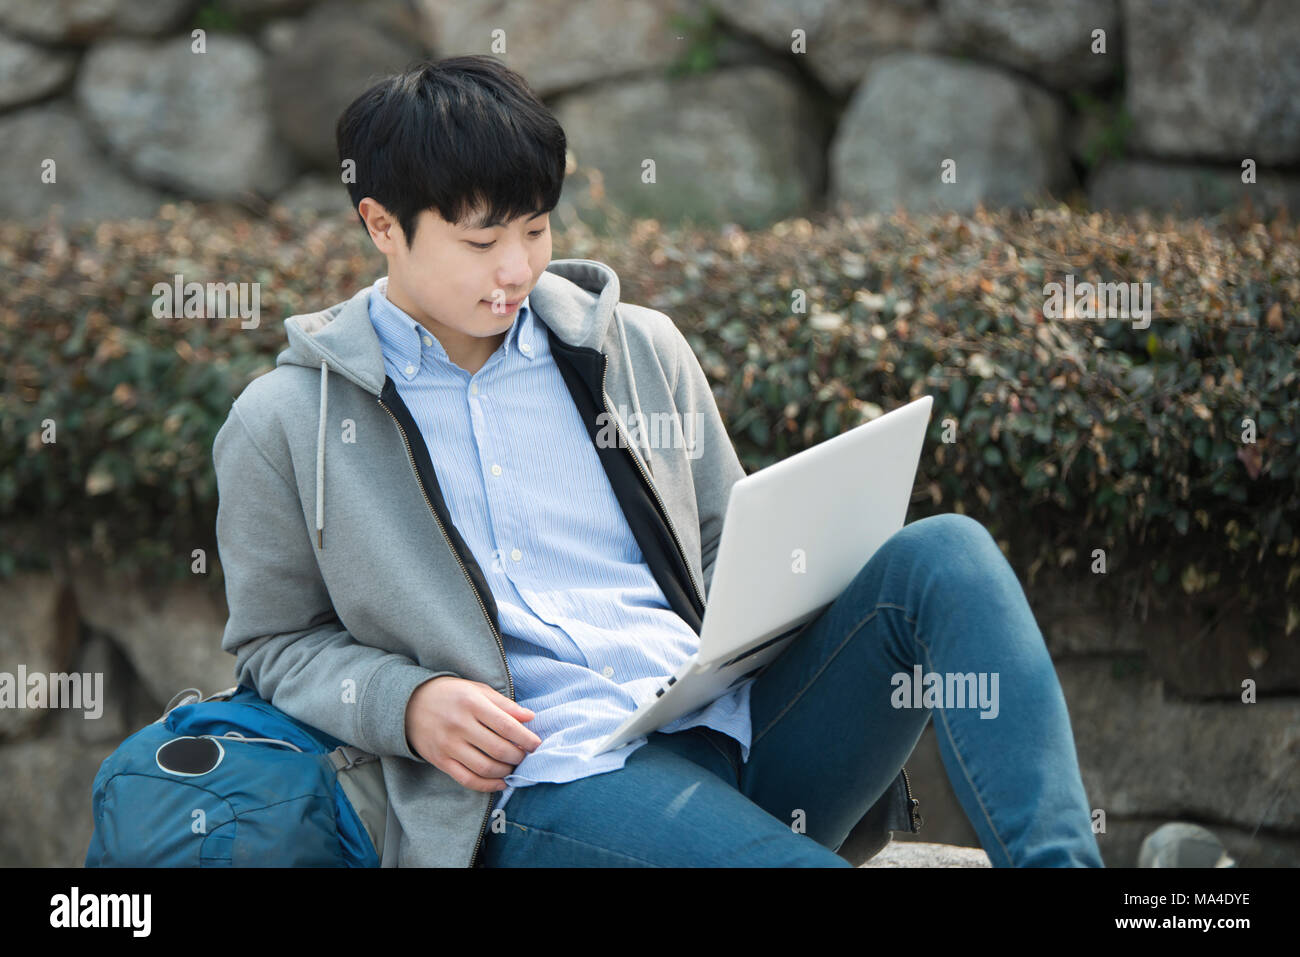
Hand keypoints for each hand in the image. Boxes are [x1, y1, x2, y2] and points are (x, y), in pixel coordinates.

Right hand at [404, 676, 540, 791]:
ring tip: (512, 767)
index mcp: (472, 703)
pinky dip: (487, 786)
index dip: (526, 738)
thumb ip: (504, 705)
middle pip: (498, 749)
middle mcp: (460, 725)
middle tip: (525, 756)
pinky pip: (467, 779)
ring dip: (505, 771)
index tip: (536, 744)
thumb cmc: (450, 694)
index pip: (506, 726)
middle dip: (518, 756)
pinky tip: (500, 782)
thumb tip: (530, 717)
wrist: (409, 703)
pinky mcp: (440, 761)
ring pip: (485, 767)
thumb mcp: (477, 690)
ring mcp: (449, 745)